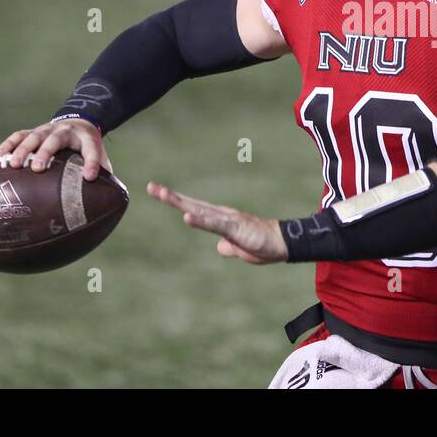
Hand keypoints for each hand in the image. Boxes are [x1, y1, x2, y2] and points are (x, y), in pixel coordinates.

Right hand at [0, 118, 111, 179]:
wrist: (79, 122)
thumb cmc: (88, 148)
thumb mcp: (100, 158)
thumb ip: (102, 176)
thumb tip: (105, 204)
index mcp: (86, 139)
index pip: (91, 151)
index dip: (91, 163)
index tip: (89, 177)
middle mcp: (64, 132)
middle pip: (54, 140)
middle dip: (45, 153)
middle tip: (37, 168)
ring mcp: (46, 130)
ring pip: (33, 136)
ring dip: (22, 150)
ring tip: (13, 165)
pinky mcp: (33, 131)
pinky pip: (18, 136)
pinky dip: (8, 145)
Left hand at [146, 182, 287, 264]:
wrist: (285, 243)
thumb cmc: (263, 245)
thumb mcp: (241, 249)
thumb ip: (228, 246)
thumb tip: (220, 247)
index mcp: (221, 220)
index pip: (195, 208)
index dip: (177, 201)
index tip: (159, 192)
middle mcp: (222, 215)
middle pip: (193, 204)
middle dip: (171, 197)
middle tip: (151, 187)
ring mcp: (228, 220)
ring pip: (201, 210)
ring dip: (181, 203)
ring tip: (163, 195)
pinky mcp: (236, 228)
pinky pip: (215, 224)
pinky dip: (200, 220)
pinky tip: (187, 216)